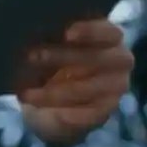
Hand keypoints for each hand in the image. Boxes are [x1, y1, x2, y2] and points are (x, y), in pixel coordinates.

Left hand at [15, 19, 132, 143]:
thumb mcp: (51, 44)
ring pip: (87, 88)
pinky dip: (69, 114)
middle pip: (97, 58)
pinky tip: (53, 114)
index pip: (107, 31)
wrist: (52, 98)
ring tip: (26, 93)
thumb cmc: (52, 58)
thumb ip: (52, 36)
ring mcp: (117, 86)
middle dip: (63, 57)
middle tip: (31, 56)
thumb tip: (35, 33)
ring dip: (54, 92)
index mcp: (109, 35)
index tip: (66, 34)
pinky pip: (90, 113)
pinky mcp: (107, 110)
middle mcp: (119, 59)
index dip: (89, 31)